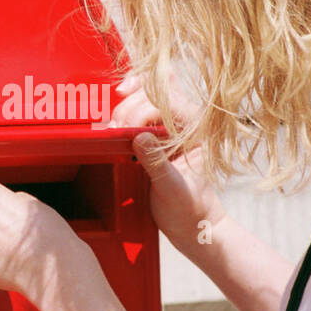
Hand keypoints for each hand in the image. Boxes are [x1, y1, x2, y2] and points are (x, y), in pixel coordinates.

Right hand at [106, 75, 227, 252]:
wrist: (193, 222)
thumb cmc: (189, 208)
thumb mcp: (172, 189)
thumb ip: (157, 163)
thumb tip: (139, 137)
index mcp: (196, 129)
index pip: (165, 102)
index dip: (139, 112)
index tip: (121, 131)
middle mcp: (186, 119)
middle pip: (153, 89)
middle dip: (128, 108)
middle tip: (114, 133)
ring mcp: (172, 120)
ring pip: (147, 88)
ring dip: (125, 104)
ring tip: (114, 128)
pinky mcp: (158, 126)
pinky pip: (143, 99)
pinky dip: (127, 99)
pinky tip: (118, 106)